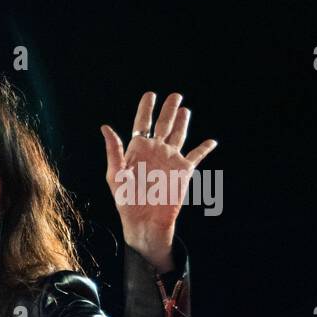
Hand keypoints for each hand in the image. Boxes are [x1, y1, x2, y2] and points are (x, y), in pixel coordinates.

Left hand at [101, 92, 216, 270]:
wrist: (145, 221)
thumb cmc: (126, 201)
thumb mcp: (115, 174)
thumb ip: (114, 149)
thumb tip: (105, 127)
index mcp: (137, 150)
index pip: (142, 123)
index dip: (146, 108)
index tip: (150, 94)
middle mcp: (155, 151)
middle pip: (164, 124)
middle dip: (169, 109)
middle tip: (175, 95)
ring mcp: (170, 159)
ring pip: (179, 135)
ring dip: (182, 122)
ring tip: (185, 109)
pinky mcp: (183, 171)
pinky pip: (196, 156)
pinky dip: (204, 148)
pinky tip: (211, 141)